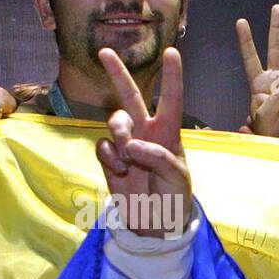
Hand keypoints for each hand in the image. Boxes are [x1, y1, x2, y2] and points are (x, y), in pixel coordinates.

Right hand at [96, 46, 190, 238]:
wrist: (155, 227)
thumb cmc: (174, 199)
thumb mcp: (177, 179)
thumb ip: (158, 157)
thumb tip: (132, 145)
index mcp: (168, 133)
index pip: (171, 99)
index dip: (172, 76)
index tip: (172, 52)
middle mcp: (146, 133)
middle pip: (130, 97)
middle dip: (118, 74)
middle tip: (104, 52)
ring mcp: (126, 146)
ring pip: (115, 121)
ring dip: (119, 132)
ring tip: (127, 154)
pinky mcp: (110, 161)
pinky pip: (102, 146)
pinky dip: (108, 155)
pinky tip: (119, 170)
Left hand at [236, 4, 278, 136]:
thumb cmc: (268, 131)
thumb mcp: (264, 114)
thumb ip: (278, 95)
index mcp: (258, 83)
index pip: (250, 57)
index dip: (246, 40)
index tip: (241, 22)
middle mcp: (274, 79)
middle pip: (276, 48)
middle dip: (276, 27)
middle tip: (277, 7)